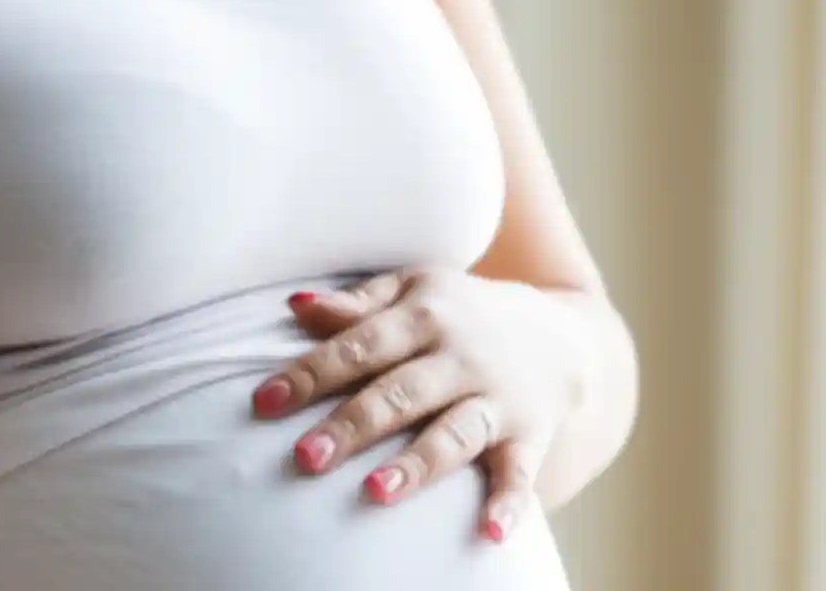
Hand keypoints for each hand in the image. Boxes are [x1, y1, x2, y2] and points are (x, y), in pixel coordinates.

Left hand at [251, 268, 589, 541]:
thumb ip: (358, 303)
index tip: (263, 402)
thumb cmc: (464, 314)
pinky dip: (509, 504)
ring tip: (374, 492)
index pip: (360, 345)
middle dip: (353, 424)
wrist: (561, 337)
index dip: (311, 373)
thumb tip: (294, 306)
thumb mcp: (417, 290)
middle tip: (304, 458)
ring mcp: (497, 397)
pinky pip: (520, 473)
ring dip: (417, 463)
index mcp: (425, 313)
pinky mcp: (529, 435)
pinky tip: (491, 535)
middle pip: (400, 391)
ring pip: (454, 432)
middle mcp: (461, 354)